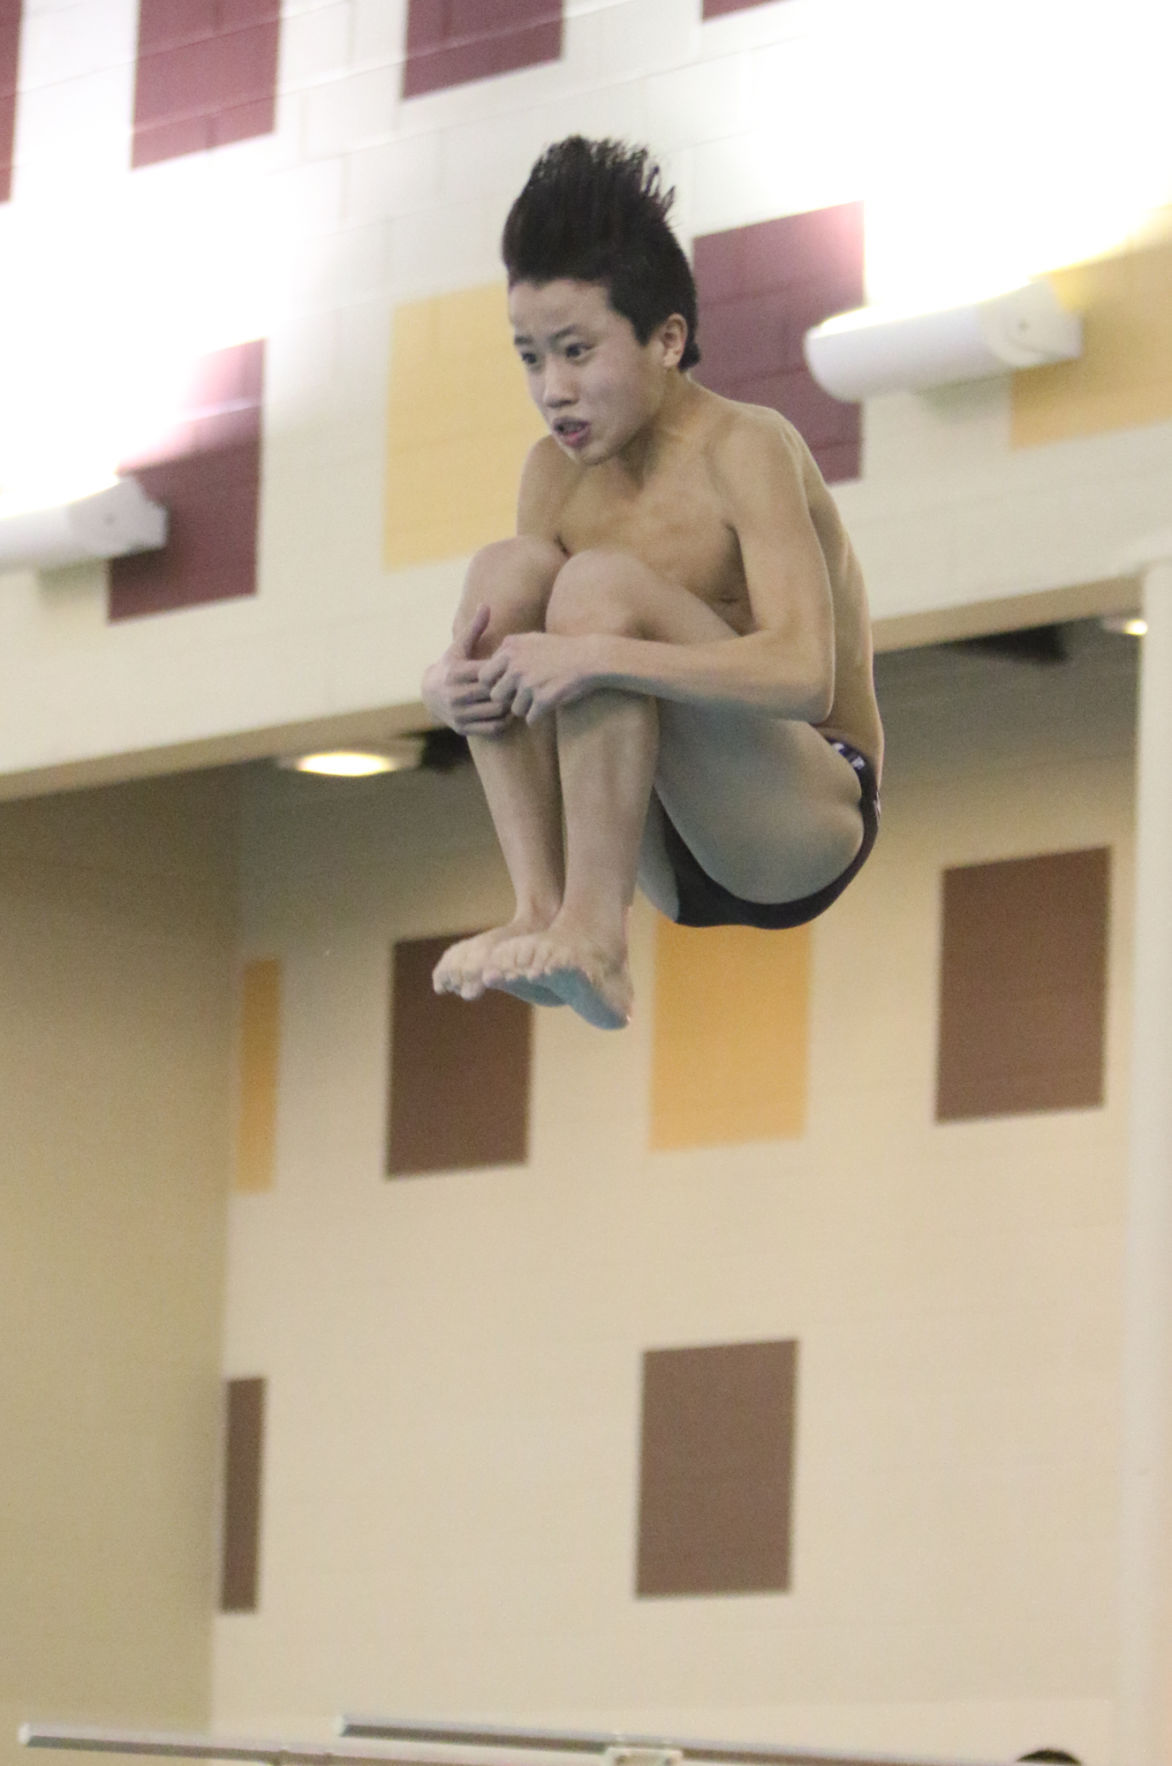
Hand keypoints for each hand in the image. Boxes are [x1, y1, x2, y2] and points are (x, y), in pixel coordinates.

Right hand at [421, 605, 513, 736]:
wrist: (429, 694)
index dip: (506, 670)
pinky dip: (504, 720)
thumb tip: (486, 605)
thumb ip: (475, 628)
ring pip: (496, 711)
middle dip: (510, 688)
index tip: (516, 667)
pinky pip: (492, 727)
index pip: (490, 672)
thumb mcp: (460, 646)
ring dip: (511, 705)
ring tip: (519, 696)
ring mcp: (458, 714)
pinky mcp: (462, 728)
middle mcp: (455, 695)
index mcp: (456, 673)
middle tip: (525, 683)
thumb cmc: (451, 665)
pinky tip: (509, 711)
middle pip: (495, 692)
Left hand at [478, 632, 596, 722]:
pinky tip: (548, 706)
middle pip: (496, 696)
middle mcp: (515, 665)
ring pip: (514, 709)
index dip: (494, 684)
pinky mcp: (543, 699)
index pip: (484, 676)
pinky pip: (531, 718)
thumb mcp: (531, 638)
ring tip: (540, 699)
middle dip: (508, 699)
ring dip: (525, 708)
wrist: (589, 657)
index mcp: (510, 649)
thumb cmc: (561, 649)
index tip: (508, 685)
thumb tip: (489, 661)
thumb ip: (509, 648)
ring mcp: (529, 683)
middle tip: (523, 696)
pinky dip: (538, 716)